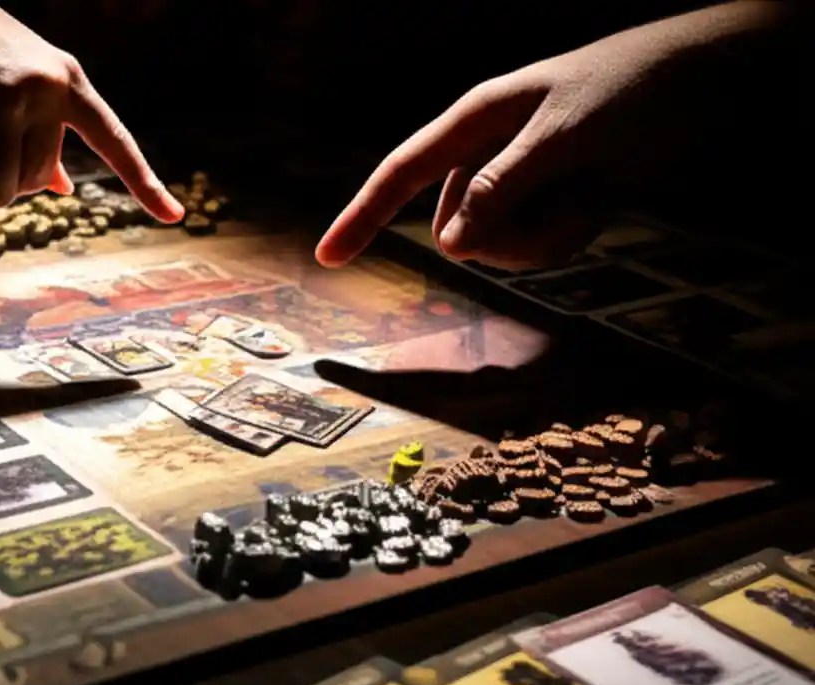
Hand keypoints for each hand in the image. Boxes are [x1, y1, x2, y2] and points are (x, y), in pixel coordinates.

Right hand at [0, 0, 183, 217]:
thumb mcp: (22, 82)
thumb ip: (46, 131)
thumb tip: (63, 188)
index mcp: (70, 82)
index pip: (116, 141)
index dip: (144, 183)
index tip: (176, 217)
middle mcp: (47, 90)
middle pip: (37, 184)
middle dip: (3, 177)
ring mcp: (6, 97)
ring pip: (0, 192)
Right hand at [316, 1, 799, 269]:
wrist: (700, 82)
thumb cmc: (625, 88)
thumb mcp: (561, 136)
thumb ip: (502, 189)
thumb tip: (450, 247)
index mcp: (474, 121)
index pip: (401, 174)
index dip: (360, 217)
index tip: (327, 259)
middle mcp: (486, 156)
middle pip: (461, 230)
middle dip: (509, 233)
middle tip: (565, 195)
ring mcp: (519, 183)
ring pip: (501, 248)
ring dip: (549, 236)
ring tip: (592, 189)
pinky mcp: (551, 205)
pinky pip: (539, 249)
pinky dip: (571, 236)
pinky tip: (603, 198)